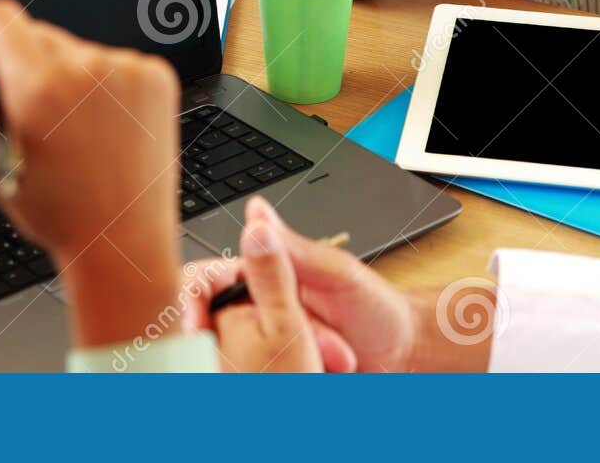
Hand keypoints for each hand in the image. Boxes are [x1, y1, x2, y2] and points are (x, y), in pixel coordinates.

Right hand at [0, 0, 182, 346]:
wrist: (122, 237)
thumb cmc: (50, 206)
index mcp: (38, 88)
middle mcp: (88, 68)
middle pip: (37, 32)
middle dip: (28, 70)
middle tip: (39, 126)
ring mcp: (128, 69)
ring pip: (75, 49)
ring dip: (68, 80)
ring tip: (76, 134)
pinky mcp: (156, 74)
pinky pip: (112, 61)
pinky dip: (105, 87)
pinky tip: (105, 128)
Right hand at [202, 197, 419, 371]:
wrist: (407, 355)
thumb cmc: (378, 309)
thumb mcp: (335, 274)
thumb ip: (294, 249)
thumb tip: (256, 211)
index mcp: (268, 277)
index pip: (212, 283)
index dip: (194, 302)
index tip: (192, 326)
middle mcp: (263, 311)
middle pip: (221, 327)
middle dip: (231, 343)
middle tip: (247, 354)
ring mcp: (271, 346)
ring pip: (237, 359)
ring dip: (253, 368)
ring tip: (284, 372)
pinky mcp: (281, 374)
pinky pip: (258, 382)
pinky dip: (261, 386)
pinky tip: (269, 389)